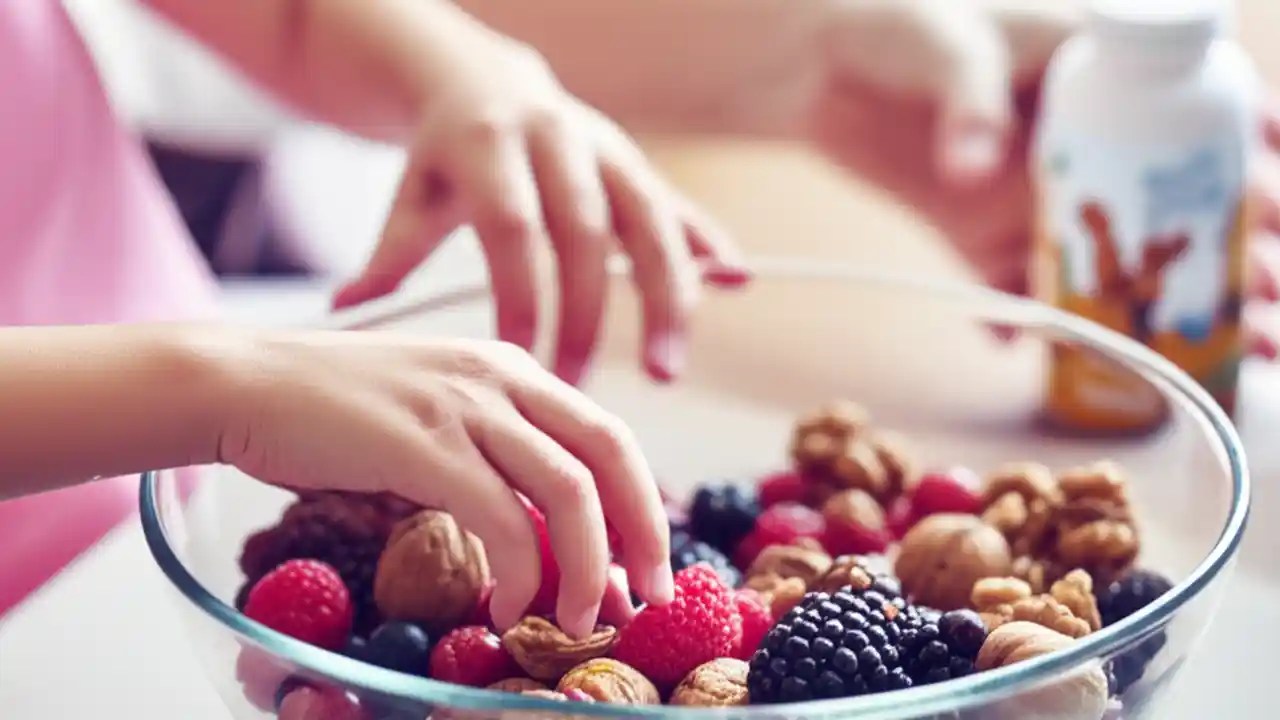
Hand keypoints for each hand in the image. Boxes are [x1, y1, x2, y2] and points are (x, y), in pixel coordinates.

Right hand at [216, 331, 672, 636]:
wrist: (243, 385)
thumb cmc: (330, 413)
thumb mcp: (432, 421)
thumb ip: (486, 460)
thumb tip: (534, 534)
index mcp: (510, 369)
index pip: (606, 435)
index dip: (640, 502)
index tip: (647, 561)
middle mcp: (500, 377)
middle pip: (611, 453)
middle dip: (644, 531)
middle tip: (651, 595)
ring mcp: (463, 406)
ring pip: (568, 490)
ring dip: (589, 564)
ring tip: (583, 618)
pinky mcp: (423, 443)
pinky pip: (500, 516)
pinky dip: (520, 569)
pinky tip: (509, 604)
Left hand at [333, 15, 746, 384]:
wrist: (488, 76)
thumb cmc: (445, 149)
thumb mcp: (410, 192)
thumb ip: (390, 252)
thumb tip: (346, 309)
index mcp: (490, 144)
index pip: (514, 228)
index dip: (524, 296)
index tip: (522, 365)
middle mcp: (557, 140)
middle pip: (588, 230)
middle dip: (592, 313)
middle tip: (584, 390)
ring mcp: (605, 148)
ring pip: (648, 220)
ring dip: (666, 293)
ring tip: (665, 368)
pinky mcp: (636, 160)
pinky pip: (678, 203)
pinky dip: (708, 240)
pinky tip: (738, 278)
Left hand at [807, 0, 1279, 356]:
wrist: (812, 57)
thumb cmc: (895, 19)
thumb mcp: (948, 40)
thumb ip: (969, 98)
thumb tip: (975, 168)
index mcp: (1096, 73)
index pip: (1194, 115)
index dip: (1247, 159)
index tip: (1275, 209)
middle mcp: (1077, 142)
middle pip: (1163, 203)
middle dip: (1221, 253)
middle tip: (1264, 304)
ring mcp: (1028, 192)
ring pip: (1101, 256)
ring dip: (1146, 304)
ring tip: (1197, 352)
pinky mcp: (976, 230)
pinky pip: (1013, 285)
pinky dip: (1025, 323)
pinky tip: (1045, 358)